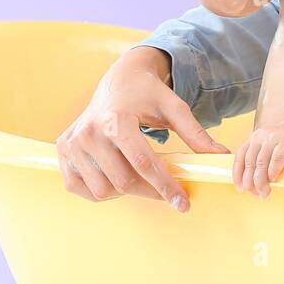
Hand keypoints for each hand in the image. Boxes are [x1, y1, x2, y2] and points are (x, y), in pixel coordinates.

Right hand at [56, 46, 230, 209]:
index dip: (165, 186)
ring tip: (141, 177)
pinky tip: (116, 177)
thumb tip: (220, 155)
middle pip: (124, 181)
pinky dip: (101, 191)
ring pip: (103, 190)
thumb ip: (195, 133)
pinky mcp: (63, 152)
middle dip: (151, 191)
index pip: (144, 163)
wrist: (118, 80)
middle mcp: (90, 132)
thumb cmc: (147, 94)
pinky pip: (81, 188)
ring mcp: (72, 144)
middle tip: (169, 192)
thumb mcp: (174, 107)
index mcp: (117, 119)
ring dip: (126, 191)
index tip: (183, 203)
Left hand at [232, 119, 283, 197]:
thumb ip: (259, 159)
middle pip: (250, 162)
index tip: (240, 188)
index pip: (240, 157)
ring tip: (264, 192)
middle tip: (256, 193)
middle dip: (250, 181)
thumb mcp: (268, 147)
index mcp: (254, 138)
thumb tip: (250, 186)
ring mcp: (274, 138)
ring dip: (261, 181)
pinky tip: (273, 179)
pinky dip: (272, 171)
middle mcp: (261, 136)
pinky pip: (276, 159)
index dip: (238, 174)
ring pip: (261, 163)